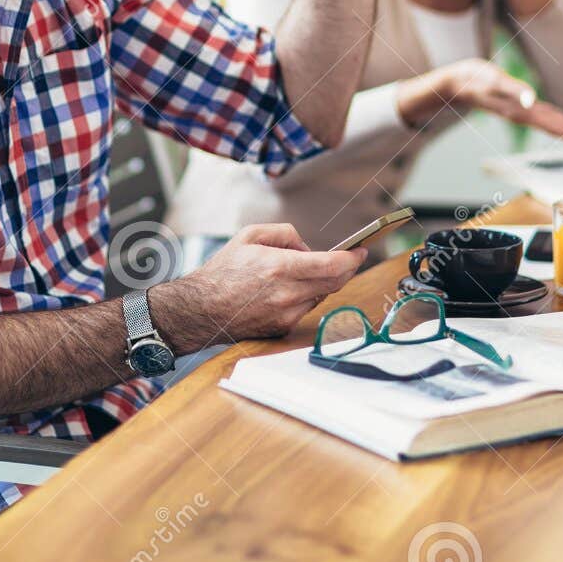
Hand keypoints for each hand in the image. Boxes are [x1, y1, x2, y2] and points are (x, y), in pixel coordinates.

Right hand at [167, 223, 364, 344]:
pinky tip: (289, 290)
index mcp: (280, 267)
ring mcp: (286, 314)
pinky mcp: (283, 328)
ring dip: (323, 283)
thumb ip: (285, 234)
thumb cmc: (222, 272)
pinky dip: (306, 297)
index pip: (332, 265)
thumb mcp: (250, 235)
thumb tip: (307, 248)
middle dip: (346, 269)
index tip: (361, 251)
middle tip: (349, 258)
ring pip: (322, 296)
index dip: (352, 258)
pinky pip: (307, 309)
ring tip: (304, 272)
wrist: (201, 309)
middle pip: (335, 283)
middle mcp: (287, 293)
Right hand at [395, 58, 562, 142]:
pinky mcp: (515, 106)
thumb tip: (533, 99)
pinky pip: (542, 118)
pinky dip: (556, 123)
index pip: (556, 124)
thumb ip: (513, 89)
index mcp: (523, 110)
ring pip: (550, 124)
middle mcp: (524, 114)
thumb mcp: (493, 79)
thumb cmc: (472, 78)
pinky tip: (561, 125)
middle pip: (557, 127)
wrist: (454, 83)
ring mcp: (519, 112)